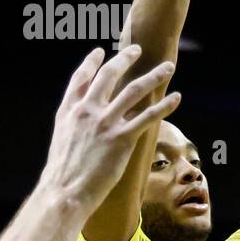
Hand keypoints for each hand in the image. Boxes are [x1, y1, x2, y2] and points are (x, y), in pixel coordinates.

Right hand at [40, 46, 180, 209]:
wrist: (65, 192)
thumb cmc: (64, 173)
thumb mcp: (62, 140)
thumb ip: (74, 124)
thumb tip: (84, 120)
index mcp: (69, 110)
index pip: (80, 78)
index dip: (91, 62)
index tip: (100, 51)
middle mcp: (87, 111)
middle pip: (109, 75)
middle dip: (125, 58)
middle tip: (137, 49)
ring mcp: (105, 123)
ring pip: (134, 90)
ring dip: (154, 76)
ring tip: (168, 67)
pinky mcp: (122, 138)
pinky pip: (149, 116)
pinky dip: (165, 105)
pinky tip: (177, 97)